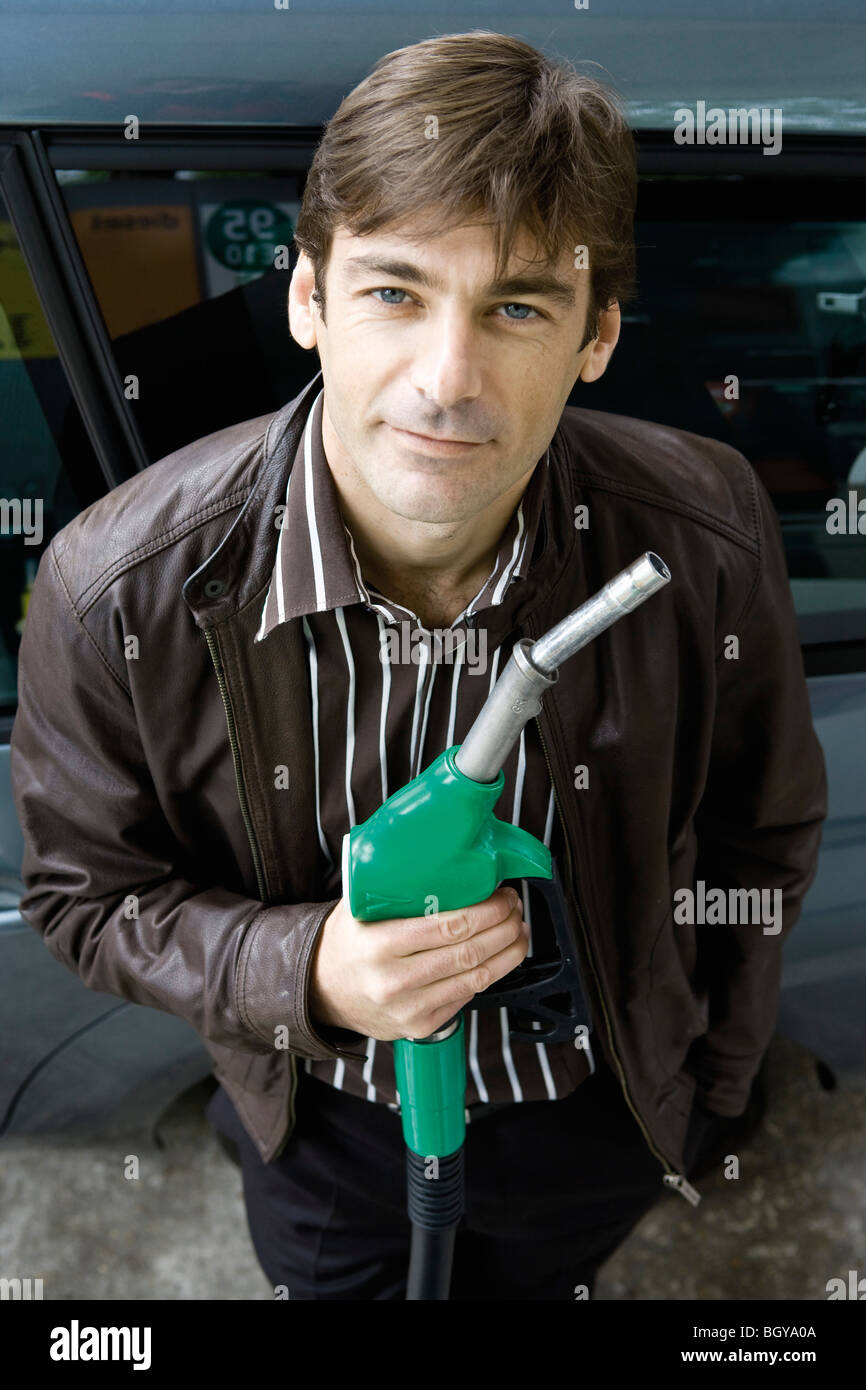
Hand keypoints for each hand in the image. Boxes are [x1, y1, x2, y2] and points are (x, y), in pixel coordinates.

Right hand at [308, 885, 529, 1041]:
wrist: (320, 991)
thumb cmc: (346, 941)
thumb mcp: (358, 907)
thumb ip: (395, 886)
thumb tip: (442, 854)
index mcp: (379, 945)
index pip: (449, 927)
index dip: (487, 911)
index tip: (502, 896)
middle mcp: (394, 981)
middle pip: (469, 952)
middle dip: (504, 927)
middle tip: (515, 908)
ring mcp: (409, 1009)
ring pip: (476, 978)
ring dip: (507, 953)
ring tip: (518, 931)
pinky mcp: (421, 1027)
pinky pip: (466, 997)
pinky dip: (489, 974)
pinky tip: (499, 956)